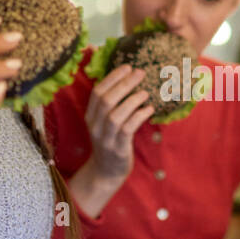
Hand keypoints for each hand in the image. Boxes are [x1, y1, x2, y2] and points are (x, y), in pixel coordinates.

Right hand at [83, 64, 153, 181]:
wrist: (106, 172)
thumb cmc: (110, 141)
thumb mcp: (104, 122)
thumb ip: (112, 105)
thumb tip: (130, 80)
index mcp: (90, 116)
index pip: (97, 92)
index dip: (112, 77)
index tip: (127, 66)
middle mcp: (95, 126)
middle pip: (106, 100)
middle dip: (124, 84)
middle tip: (140, 73)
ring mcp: (105, 138)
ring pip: (115, 115)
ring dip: (132, 100)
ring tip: (145, 92)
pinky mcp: (117, 149)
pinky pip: (127, 129)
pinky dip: (138, 117)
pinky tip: (149, 109)